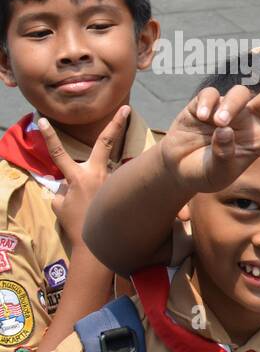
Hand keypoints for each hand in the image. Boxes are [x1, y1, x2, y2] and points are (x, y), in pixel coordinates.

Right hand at [38, 105, 130, 244]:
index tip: (43, 120)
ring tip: (110, 184)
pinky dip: (113, 189)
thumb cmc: (75, 224)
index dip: (49, 137)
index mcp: (77, 177)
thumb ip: (63, 190)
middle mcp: (97, 174)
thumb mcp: (60, 205)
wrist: (96, 244)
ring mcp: (111, 180)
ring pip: (111, 165)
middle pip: (105, 143)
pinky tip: (111, 202)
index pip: (58, 153)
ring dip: (110, 172)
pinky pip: (116, 182)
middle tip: (125, 107)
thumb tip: (68, 186)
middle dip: (116, 124)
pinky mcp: (121, 188)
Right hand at [161, 58, 259, 192]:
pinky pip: (212, 94)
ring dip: (231, 105)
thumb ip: (224, 155)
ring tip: (219, 123)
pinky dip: (208, 102)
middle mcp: (249, 122)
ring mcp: (229, 111)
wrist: (179, 168)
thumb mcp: (217, 173)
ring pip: (240, 93)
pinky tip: (201, 117)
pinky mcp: (205, 104)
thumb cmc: (205, 173)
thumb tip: (225, 129)